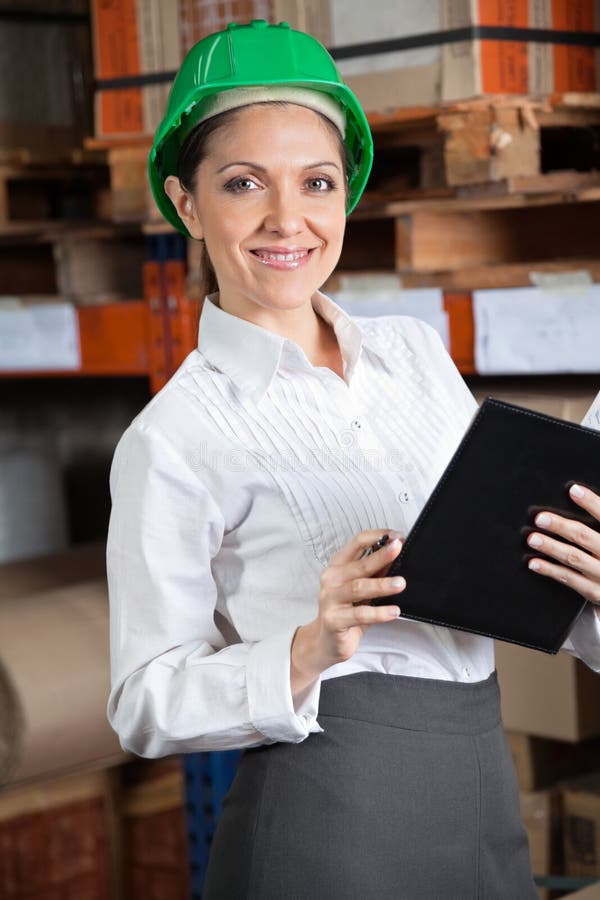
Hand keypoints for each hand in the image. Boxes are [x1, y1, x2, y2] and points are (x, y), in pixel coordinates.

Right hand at [290, 529, 404, 694]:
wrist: (326, 642)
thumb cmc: (347, 611)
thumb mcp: (363, 588)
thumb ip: (376, 572)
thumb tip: (397, 555)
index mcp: (339, 565)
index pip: (357, 542)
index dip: (377, 537)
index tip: (397, 536)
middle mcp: (331, 579)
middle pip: (359, 564)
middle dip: (381, 556)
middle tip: (399, 549)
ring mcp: (330, 599)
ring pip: (358, 588)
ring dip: (382, 585)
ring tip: (401, 583)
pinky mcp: (333, 620)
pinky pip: (359, 614)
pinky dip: (378, 613)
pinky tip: (393, 611)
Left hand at [526, 484, 599, 610]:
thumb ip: (599, 521)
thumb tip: (577, 494)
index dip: (591, 503)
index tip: (573, 490)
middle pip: (585, 537)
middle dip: (561, 526)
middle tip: (540, 518)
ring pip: (573, 558)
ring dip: (551, 547)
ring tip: (533, 539)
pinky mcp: (595, 592)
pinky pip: (569, 579)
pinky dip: (549, 570)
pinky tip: (534, 563)